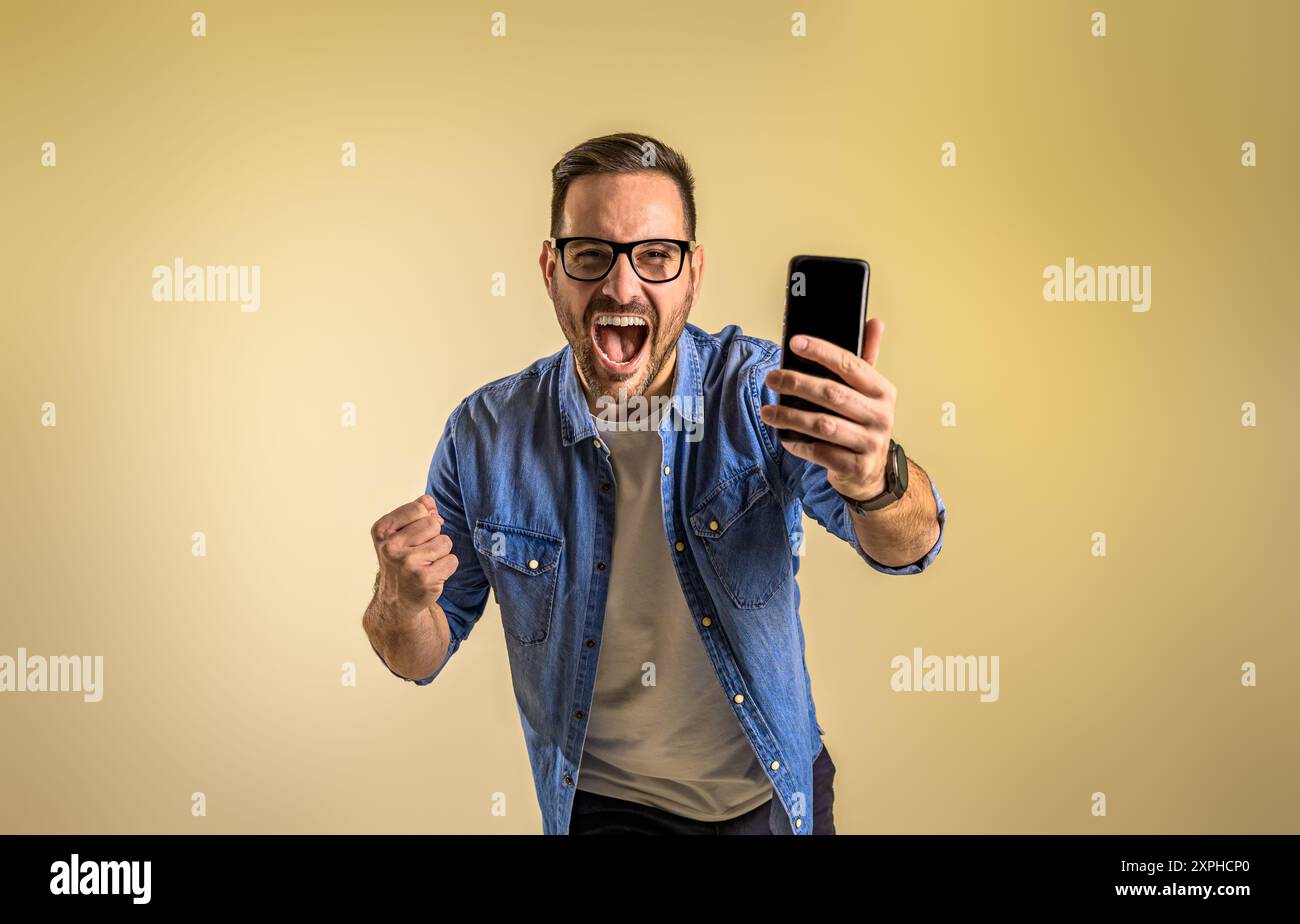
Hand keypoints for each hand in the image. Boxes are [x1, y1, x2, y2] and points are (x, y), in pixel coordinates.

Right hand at [369, 494, 458, 619]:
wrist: (396, 600)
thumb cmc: (401, 560)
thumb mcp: (398, 533)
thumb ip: (414, 511)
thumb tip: (430, 502)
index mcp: (382, 530)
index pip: (420, 508)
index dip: (424, 519)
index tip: (414, 535)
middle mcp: (391, 546)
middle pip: (434, 524)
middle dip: (433, 537)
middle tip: (420, 553)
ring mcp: (408, 563)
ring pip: (445, 541)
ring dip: (441, 553)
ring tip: (425, 564)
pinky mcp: (425, 578)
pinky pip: (452, 560)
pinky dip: (446, 567)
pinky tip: (432, 575)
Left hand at [759, 318, 895, 500]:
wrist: (871, 472)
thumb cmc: (862, 422)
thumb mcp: (868, 392)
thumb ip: (867, 358)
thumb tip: (874, 322)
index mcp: (883, 391)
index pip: (850, 364)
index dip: (821, 352)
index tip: (794, 342)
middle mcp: (882, 416)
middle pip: (832, 394)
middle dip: (797, 383)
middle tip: (771, 378)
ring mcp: (871, 443)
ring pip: (823, 425)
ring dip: (791, 417)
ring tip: (767, 412)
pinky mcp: (857, 467)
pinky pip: (821, 453)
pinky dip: (799, 445)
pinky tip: (785, 438)